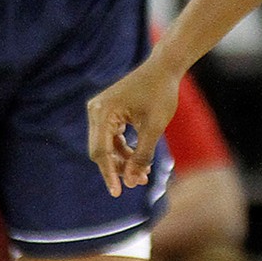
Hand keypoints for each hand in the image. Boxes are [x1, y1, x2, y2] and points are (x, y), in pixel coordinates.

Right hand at [86, 55, 180, 197]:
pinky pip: (112, 137)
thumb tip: (132, 181)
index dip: (109, 174)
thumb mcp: (154, 127)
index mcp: (103, 112)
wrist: (165, 67)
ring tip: (145, 173)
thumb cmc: (161, 93)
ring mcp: (101, 111)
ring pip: (108, 145)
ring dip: (123, 160)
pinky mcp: (109, 112)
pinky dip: (125, 149)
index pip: (101, 152)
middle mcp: (96, 111)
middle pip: (101, 150)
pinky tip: (141, 161)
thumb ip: (142, 155)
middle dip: (119, 168)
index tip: (117, 193)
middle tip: (138, 182)